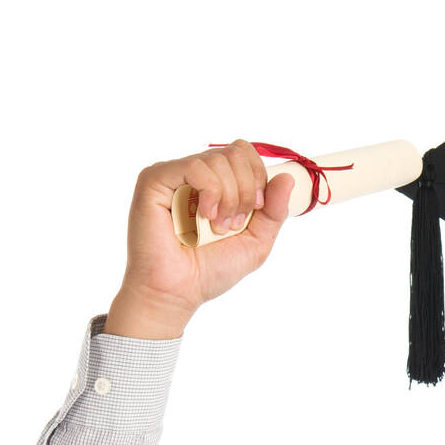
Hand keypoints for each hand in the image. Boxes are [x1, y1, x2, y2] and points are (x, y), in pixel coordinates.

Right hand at [107, 139, 294, 336]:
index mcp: (216, 183)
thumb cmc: (209, 271)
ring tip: (217, 227)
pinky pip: (195, 167)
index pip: (244, 153)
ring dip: (229, 198)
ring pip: (218, 159)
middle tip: (233, 223)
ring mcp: (174, 174)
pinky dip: (211, 193)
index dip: (258, 178)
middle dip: (246, 190)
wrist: (178, 292)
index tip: (254, 211)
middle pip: (236, 152)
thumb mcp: (255, 243)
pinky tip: (205, 216)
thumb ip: (274, 211)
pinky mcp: (155, 179)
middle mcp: (194, 174)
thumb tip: (288, 177)